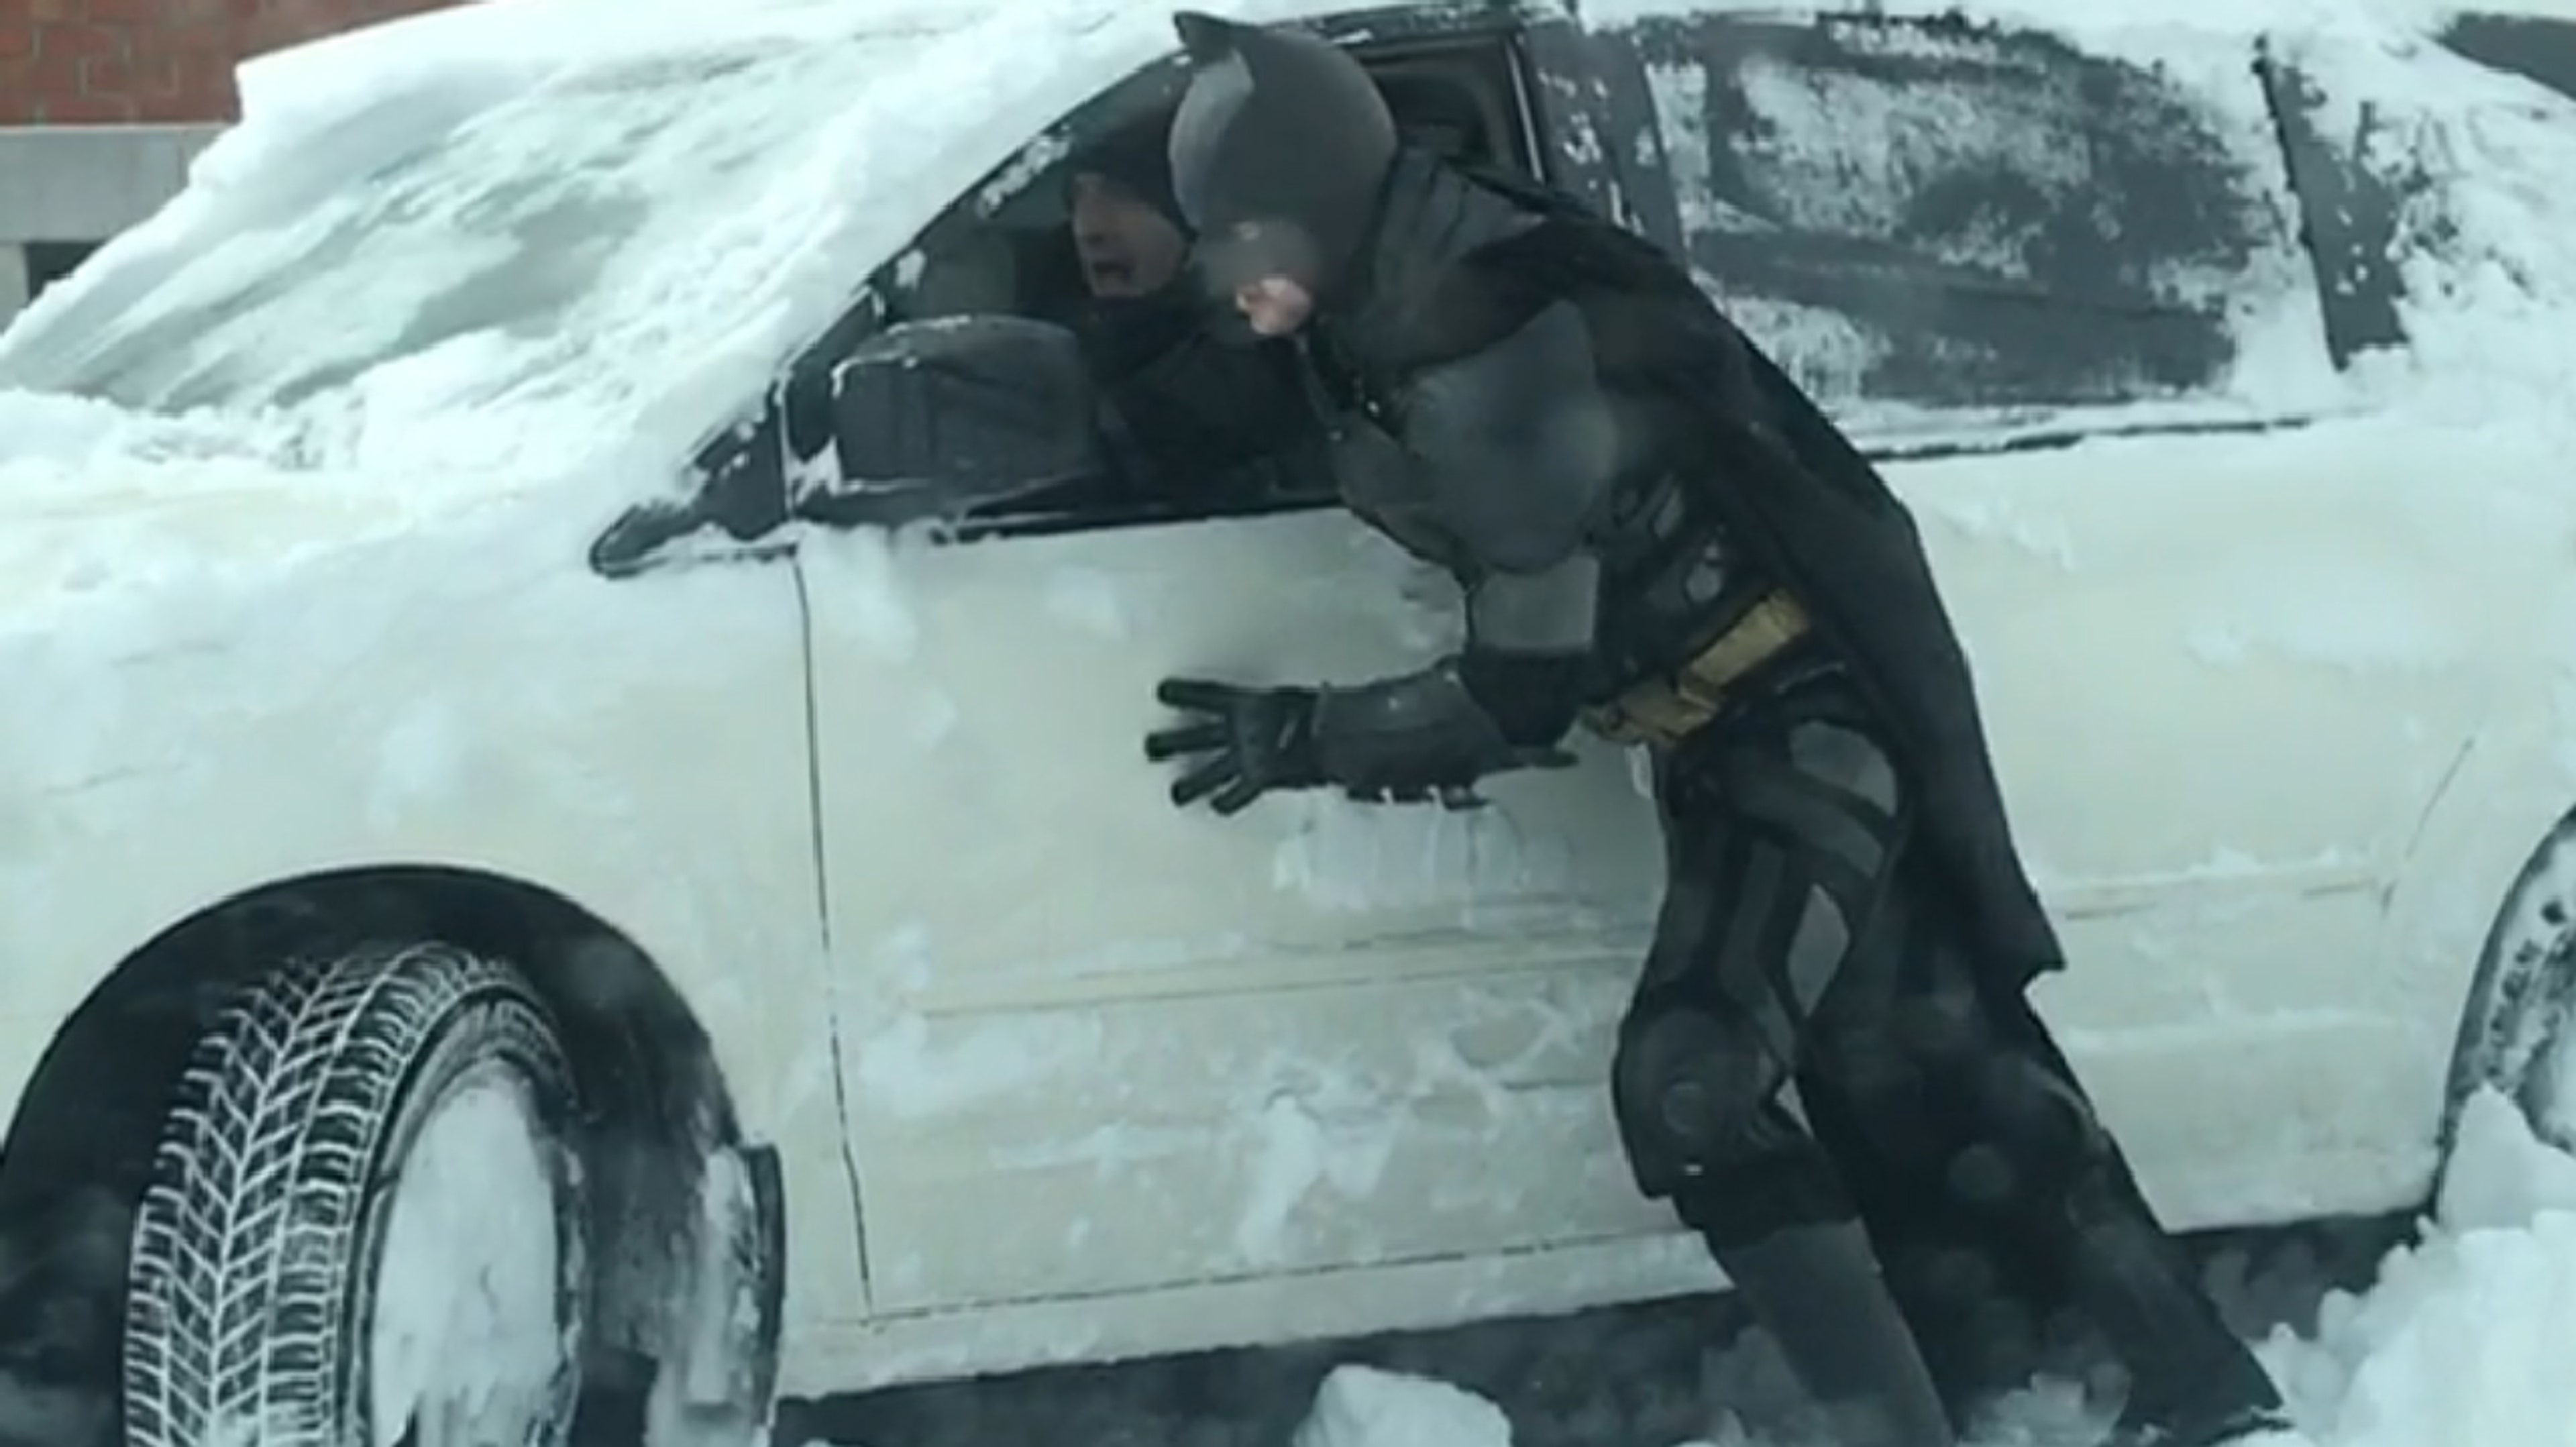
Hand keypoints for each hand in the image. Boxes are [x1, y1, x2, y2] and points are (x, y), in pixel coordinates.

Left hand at [1143, 677, 1326, 814]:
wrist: (1331, 734)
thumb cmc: (1321, 709)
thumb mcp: (1298, 697)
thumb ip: (1290, 701)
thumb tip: (1314, 692)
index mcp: (1249, 702)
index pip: (1208, 695)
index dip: (1184, 693)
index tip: (1161, 691)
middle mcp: (1240, 730)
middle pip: (1197, 737)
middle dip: (1172, 742)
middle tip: (1150, 747)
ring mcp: (1247, 756)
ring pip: (1210, 773)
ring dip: (1192, 784)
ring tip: (1175, 795)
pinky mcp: (1259, 779)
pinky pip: (1237, 796)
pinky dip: (1228, 802)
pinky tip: (1217, 808)